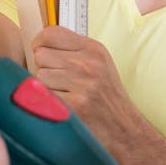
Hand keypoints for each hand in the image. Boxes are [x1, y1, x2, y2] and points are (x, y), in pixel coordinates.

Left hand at [31, 27, 138, 150]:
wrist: (125, 130)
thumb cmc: (107, 98)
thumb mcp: (99, 64)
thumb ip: (73, 51)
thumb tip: (40, 44)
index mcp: (94, 49)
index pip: (51, 33)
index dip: (39, 43)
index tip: (40, 52)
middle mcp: (89, 64)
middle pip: (41, 55)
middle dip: (43, 68)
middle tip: (58, 82)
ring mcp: (83, 84)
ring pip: (39, 76)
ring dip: (45, 88)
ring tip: (63, 95)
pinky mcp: (76, 105)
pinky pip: (44, 95)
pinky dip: (47, 102)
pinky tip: (62, 106)